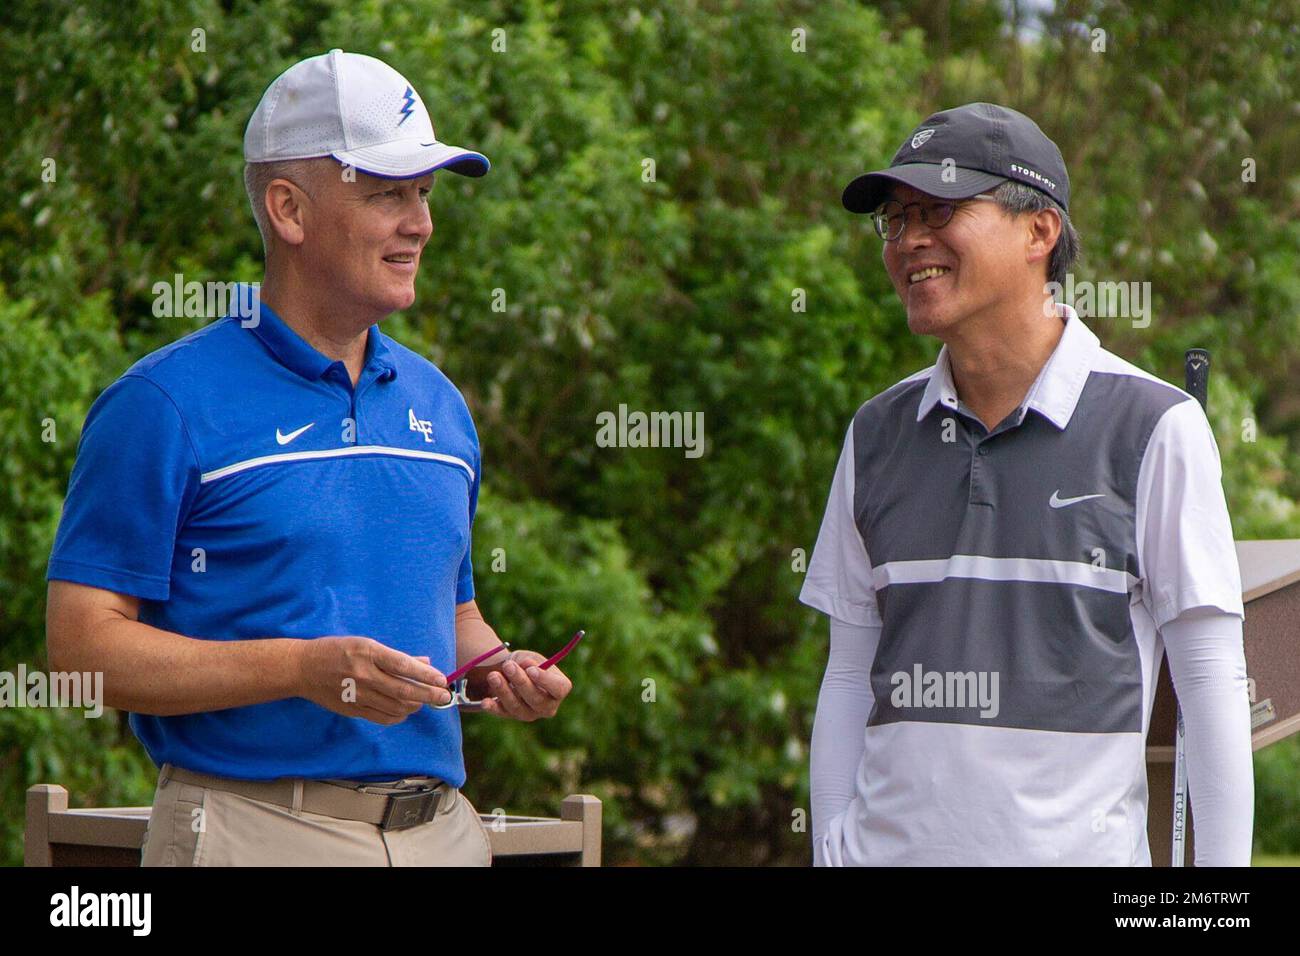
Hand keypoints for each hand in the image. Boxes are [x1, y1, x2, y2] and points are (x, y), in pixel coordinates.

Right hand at [297, 636, 451, 724]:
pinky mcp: (353, 709)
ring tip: (426, 702)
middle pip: (404, 690)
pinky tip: (406, 710)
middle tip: (444, 697)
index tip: (442, 680)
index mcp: (368, 653)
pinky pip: (382, 717)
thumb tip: (425, 663)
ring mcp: (358, 694)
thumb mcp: (366, 644)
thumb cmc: (338, 650)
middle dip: (429, 695)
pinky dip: (399, 716)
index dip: (426, 675)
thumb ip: (396, 656)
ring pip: (396, 706)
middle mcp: (364, 675)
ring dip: (416, 705)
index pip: (404, 666)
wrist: (304, 668)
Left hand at [478, 650, 571, 721]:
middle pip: (536, 699)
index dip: (546, 680)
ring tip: (493, 676)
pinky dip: (493, 707)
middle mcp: (548, 706)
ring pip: (517, 707)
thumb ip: (530, 661)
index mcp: (560, 689)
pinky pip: (503, 713)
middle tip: (508, 666)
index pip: (559, 688)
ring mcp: (530, 714)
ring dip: (504, 691)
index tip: (531, 670)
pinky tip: (485, 702)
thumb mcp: (530, 657)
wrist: (511, 671)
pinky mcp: (512, 716)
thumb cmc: (526, 664)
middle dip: (520, 682)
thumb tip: (526, 666)